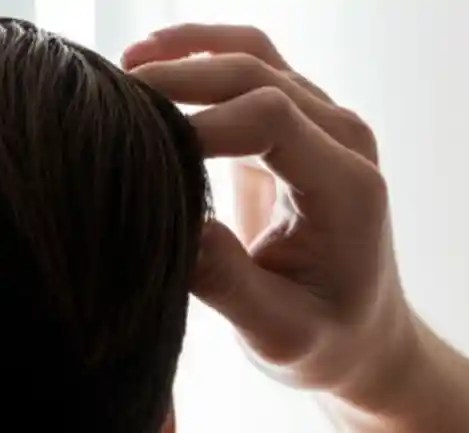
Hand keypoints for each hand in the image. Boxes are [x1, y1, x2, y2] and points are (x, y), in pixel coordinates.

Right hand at [123, 24, 418, 408]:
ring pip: (253, 55)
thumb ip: (229, 285)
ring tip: (121, 68)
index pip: (270, 118)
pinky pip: (248, 66)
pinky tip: (146, 62)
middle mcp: (342, 141)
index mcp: (345, 187)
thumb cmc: (323, 341)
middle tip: (108, 105)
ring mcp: (322, 125)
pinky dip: (198, 55)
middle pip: (257, 73)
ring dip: (187, 54)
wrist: (360, 336)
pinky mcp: (293, 126)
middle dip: (179, 80)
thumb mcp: (278, 333)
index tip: (140, 159)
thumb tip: (175, 229)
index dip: (199, 126)